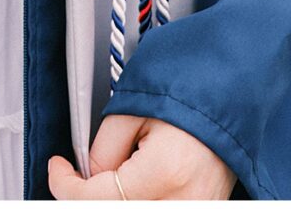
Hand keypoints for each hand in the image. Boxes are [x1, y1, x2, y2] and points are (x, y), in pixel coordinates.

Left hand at [49, 113, 237, 199]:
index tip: (57, 170)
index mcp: (165, 172)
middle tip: (77, 177)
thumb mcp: (135, 109)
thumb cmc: (189, 92)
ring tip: (111, 177)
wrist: (233, 96)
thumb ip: (105, 147)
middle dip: (88, 199)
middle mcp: (184, 202)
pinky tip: (132, 187)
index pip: (97, 200)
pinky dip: (136, 202)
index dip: (66, 186)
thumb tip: (88, 175)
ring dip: (113, 201)